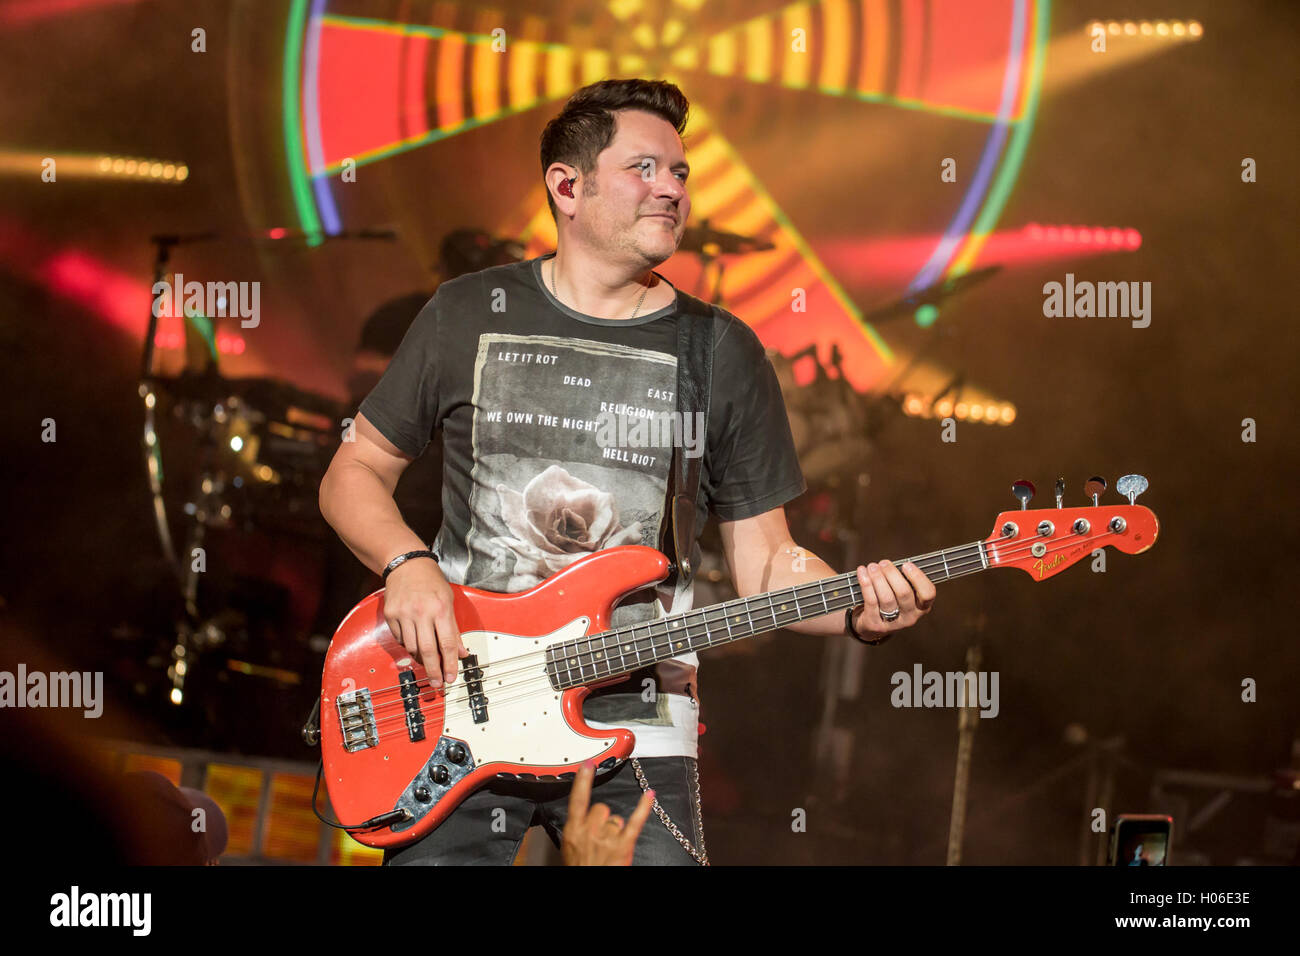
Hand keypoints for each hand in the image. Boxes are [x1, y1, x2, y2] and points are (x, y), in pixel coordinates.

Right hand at [382, 557, 466, 686]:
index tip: (450, 678)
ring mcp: (404, 614)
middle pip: (427, 651)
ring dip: (421, 659)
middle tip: (437, 684)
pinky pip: (401, 639)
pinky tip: (415, 642)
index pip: (447, 643)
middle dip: (433, 671)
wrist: (406, 564)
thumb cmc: (431, 581)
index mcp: (440, 608)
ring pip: (412, 648)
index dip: (449, 664)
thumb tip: (462, 652)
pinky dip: (409, 645)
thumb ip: (455, 629)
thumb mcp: (449, 600)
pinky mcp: (391, 615)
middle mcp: (421, 612)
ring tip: (427, 662)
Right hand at [561, 763, 654, 865]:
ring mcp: (607, 838)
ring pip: (616, 818)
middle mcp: (589, 831)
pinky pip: (634, 821)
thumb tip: (583, 820)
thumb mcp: (569, 850)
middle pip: (601, 807)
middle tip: (601, 836)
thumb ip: (577, 832)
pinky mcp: (623, 845)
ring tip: (611, 847)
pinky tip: (650, 796)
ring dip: (615, 828)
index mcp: (573, 831)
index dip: (583, 780)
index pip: (577, 800)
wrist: (590, 886)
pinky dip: (643, 808)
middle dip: (603, 818)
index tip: (588, 764)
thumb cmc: (580, 869)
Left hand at [850, 560, 935, 643]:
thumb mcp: (901, 594)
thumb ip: (902, 580)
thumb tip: (890, 564)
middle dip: (892, 574)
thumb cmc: (890, 601)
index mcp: (921, 607)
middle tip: (883, 563)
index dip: (918, 577)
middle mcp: (910, 617)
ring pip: (887, 597)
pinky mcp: (875, 624)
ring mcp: (893, 623)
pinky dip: (866, 584)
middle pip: (904, 593)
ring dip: (878, 578)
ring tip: (872, 567)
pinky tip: (862, 573)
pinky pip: (871, 601)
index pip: (928, 593)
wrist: (872, 625)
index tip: (906, 564)